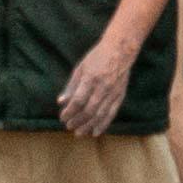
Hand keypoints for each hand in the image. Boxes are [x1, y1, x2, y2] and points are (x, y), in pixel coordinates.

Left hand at [58, 6, 150, 137]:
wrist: (121, 50)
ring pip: (100, 114)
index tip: (62, 118)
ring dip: (89, 125)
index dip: (70, 111)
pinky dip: (103, 124)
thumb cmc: (97, 57)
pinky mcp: (120, 95)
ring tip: (79, 133)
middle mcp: (103, 87)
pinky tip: (96, 132)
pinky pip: (112, 113)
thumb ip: (71, 86)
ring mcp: (113, 92)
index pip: (78, 100)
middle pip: (89, 110)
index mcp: (91, 78)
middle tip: (69, 127)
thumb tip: (61, 102)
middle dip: (78, 121)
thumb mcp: (80, 68)